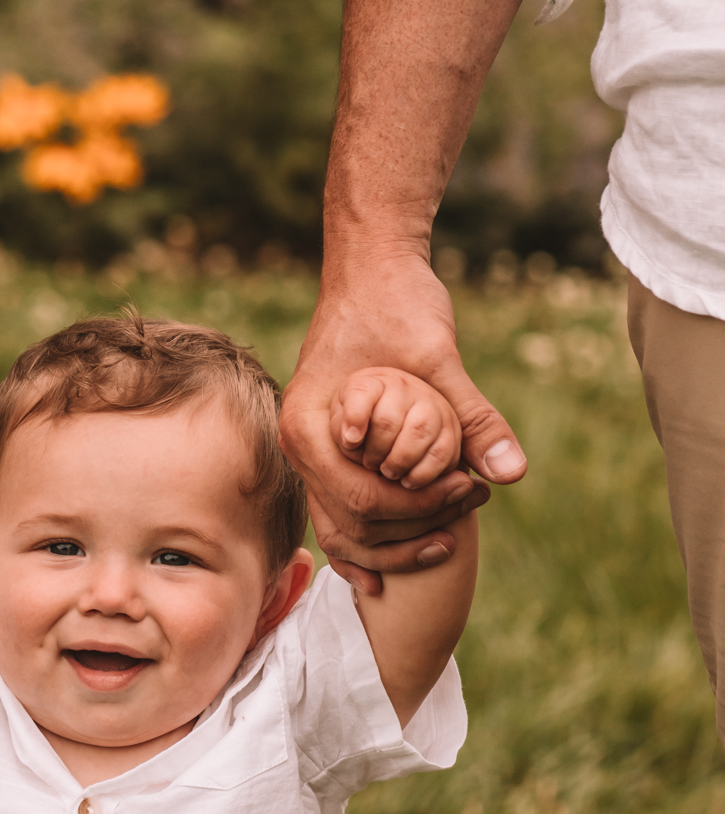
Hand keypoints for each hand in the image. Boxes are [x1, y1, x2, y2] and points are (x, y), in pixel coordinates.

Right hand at [281, 244, 521, 590]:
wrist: (372, 267)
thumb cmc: (397, 304)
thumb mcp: (440, 360)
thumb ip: (473, 419)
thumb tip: (512, 474)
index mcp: (310, 428)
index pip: (361, 501)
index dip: (419, 509)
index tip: (468, 491)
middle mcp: (300, 446)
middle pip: (350, 526)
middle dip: (410, 533)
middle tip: (469, 509)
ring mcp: (312, 449)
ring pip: (344, 526)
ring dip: (396, 541)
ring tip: (452, 534)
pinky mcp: (331, 447)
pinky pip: (344, 506)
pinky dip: (377, 531)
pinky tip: (413, 547)